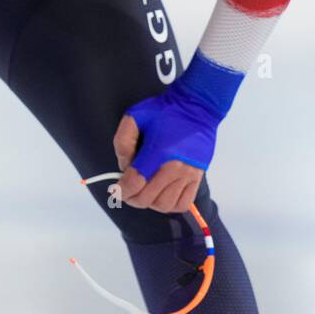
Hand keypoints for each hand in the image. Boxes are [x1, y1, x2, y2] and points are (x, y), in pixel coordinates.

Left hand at [111, 81, 220, 213]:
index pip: (135, 183)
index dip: (122, 190)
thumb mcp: (135, 116)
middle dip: (132, 198)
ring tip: (144, 192)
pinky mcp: (197, 177)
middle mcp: (174, 167)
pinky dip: (169, 206)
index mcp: (158, 151)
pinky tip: (161, 195)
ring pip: (163, 205)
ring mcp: (188, 174)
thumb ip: (123, 141)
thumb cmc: (165, 110)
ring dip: (149, 203)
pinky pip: (182, 204)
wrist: (197, 107)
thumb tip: (124, 166)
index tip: (117, 188)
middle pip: (147, 198)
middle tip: (127, 190)